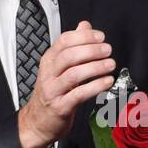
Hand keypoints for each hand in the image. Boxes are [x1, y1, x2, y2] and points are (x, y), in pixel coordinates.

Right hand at [18, 20, 115, 147]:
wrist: (37, 122)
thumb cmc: (52, 93)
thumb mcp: (59, 67)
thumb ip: (73, 46)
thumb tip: (84, 25)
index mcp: (49, 60)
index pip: (64, 41)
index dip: (84, 37)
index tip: (101, 37)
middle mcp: (49, 74)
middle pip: (69, 56)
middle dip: (91, 50)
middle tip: (108, 50)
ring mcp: (53, 91)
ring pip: (74, 74)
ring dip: (95, 68)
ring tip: (110, 65)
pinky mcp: (60, 107)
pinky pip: (78, 94)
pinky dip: (95, 87)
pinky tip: (107, 82)